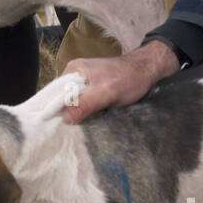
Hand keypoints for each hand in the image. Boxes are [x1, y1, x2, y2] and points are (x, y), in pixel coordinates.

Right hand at [60, 40, 179, 124]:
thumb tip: (65, 119)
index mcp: (73, 70)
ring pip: (77, 103)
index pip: (55, 93)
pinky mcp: (96, 90)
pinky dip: (88, 113)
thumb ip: (84, 105)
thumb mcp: (105, 93)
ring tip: (78, 129)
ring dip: (79, 115)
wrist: (148, 71)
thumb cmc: (127, 78)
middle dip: (68, 113)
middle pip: (65, 99)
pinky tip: (89, 122)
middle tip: (69, 131)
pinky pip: (86, 104)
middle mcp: (76, 76)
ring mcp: (86, 83)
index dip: (55, 109)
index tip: (54, 126)